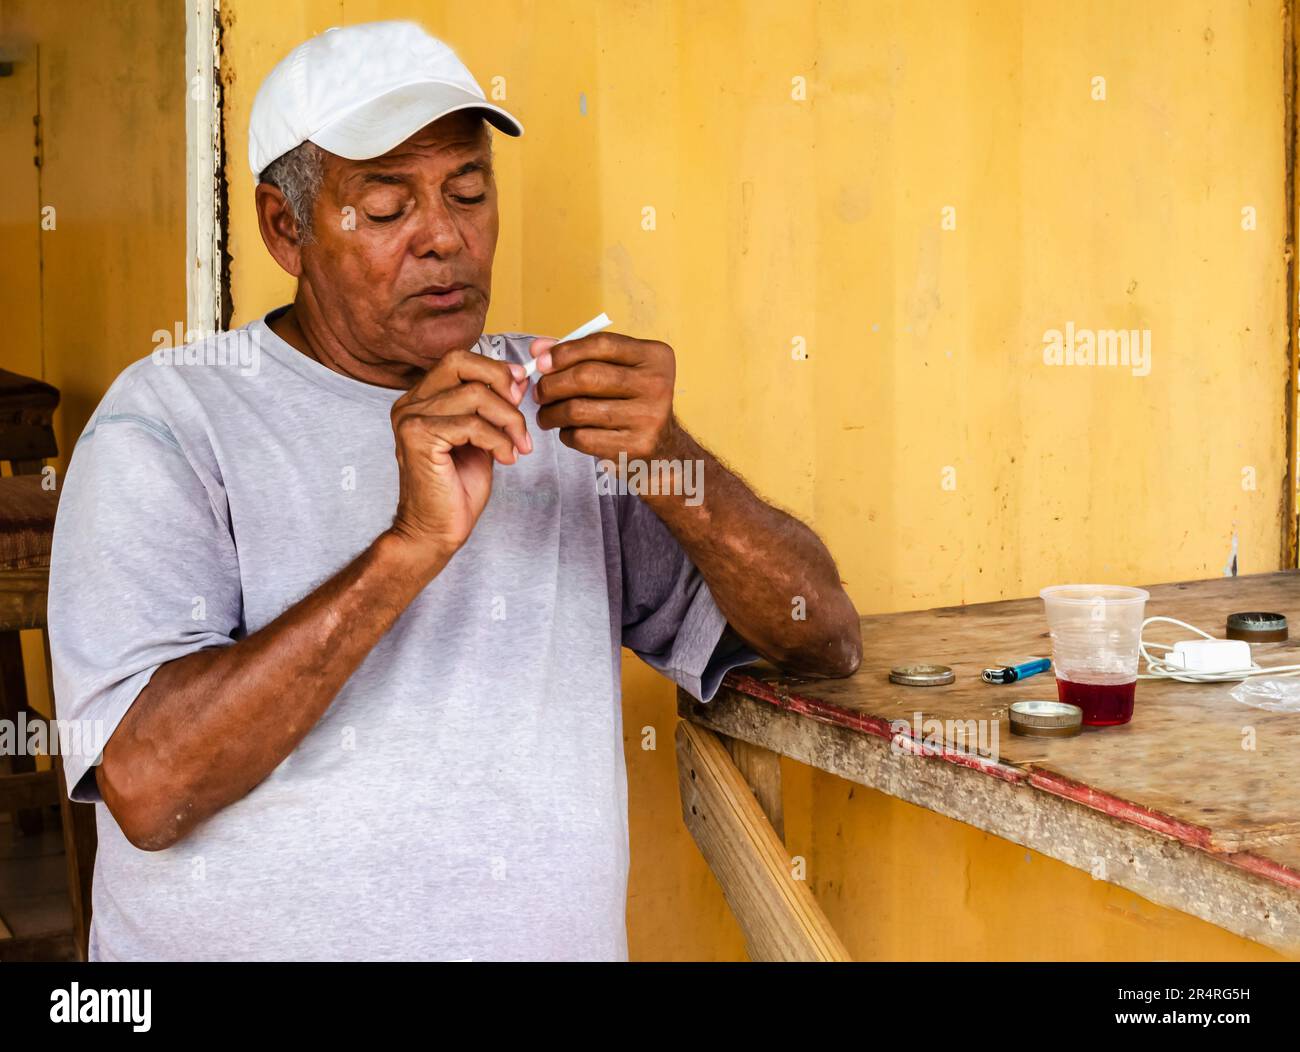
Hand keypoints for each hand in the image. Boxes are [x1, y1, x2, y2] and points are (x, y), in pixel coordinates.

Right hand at [387, 348, 531, 569]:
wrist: (435, 531)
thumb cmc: (456, 489)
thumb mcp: (481, 438)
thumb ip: (491, 408)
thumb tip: (517, 379)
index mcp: (421, 399)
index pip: (458, 360)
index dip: (494, 369)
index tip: (520, 388)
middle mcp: (410, 403)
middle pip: (460, 362)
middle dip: (500, 382)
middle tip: (519, 412)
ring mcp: (410, 418)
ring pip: (474, 395)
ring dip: (508, 421)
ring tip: (517, 446)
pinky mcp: (418, 438)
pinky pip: (472, 424)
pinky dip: (498, 440)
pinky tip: (505, 458)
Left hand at [530, 332, 677, 460]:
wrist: (663, 448)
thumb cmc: (631, 402)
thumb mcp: (616, 370)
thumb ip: (580, 355)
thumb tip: (538, 349)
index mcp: (654, 356)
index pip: (601, 344)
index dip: (565, 351)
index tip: (540, 362)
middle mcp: (656, 384)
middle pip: (586, 376)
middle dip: (552, 384)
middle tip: (539, 392)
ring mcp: (648, 417)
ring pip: (578, 409)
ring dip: (551, 412)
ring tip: (546, 414)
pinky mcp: (635, 446)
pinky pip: (583, 437)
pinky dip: (566, 434)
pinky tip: (568, 431)